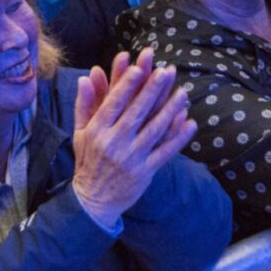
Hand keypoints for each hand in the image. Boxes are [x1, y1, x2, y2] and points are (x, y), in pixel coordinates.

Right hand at [69, 49, 194, 230]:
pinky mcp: (145, 172)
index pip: (113, 104)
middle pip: (136, 113)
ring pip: (154, 130)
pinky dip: (178, 138)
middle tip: (166, 72)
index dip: (127, 86)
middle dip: (152, 90)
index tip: (139, 69)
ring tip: (183, 92)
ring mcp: (131, 158)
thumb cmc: (88, 161)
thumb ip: (84, 104)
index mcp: (97, 131)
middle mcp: (114, 143)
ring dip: (170, 110)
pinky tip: (190, 123)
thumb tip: (85, 76)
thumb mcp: (80, 133)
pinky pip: (165, 152)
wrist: (93, 201)